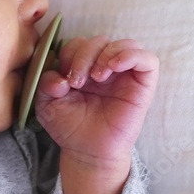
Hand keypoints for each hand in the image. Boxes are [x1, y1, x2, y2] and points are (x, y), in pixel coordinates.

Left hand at [33, 36, 158, 167]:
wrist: (88, 151)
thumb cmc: (70, 127)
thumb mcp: (47, 105)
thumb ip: (45, 85)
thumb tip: (58, 77)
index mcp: (83, 67)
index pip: (79, 44)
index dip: (70, 55)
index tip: (65, 80)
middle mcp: (105, 67)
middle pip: (99, 41)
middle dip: (84, 56)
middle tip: (77, 82)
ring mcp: (125, 75)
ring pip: (125, 44)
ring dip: (107, 54)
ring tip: (97, 76)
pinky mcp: (143, 84)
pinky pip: (148, 59)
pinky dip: (131, 56)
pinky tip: (114, 67)